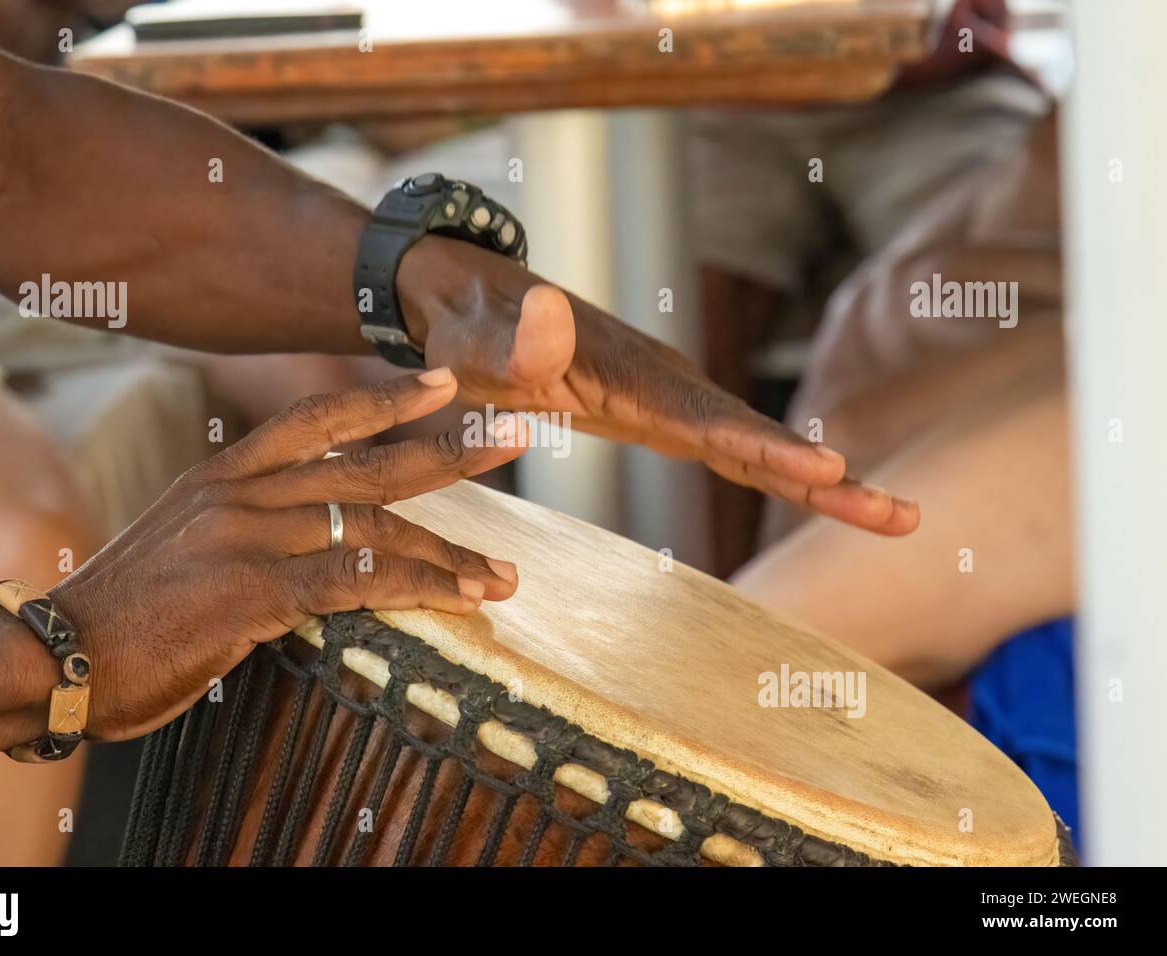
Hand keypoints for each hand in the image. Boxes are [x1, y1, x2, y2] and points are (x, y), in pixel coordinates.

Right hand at [48, 369, 524, 741]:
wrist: (60, 653)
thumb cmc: (130, 605)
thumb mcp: (187, 539)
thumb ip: (249, 520)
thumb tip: (318, 532)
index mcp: (227, 472)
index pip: (319, 418)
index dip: (385, 398)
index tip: (442, 382)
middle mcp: (244, 491)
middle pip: (368, 464)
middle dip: (450, 450)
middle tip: (517, 436)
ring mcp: (249, 536)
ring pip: (375, 530)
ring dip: (450, 555)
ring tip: (503, 576)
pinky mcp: (251, 590)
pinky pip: (356, 582)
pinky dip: (419, 590)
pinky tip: (461, 601)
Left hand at [400, 239, 918, 535]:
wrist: (471, 303)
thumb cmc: (468, 329)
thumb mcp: (474, 341)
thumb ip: (509, 340)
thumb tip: (544, 313)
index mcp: (626, 375)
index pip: (704, 420)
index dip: (764, 447)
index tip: (826, 471)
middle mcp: (662, 382)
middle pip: (754, 436)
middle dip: (825, 479)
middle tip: (899, 516)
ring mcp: (669, 396)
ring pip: (755, 444)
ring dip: (823, 484)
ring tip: (895, 518)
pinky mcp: (664, 411)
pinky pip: (731, 448)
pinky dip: (780, 472)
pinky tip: (826, 495)